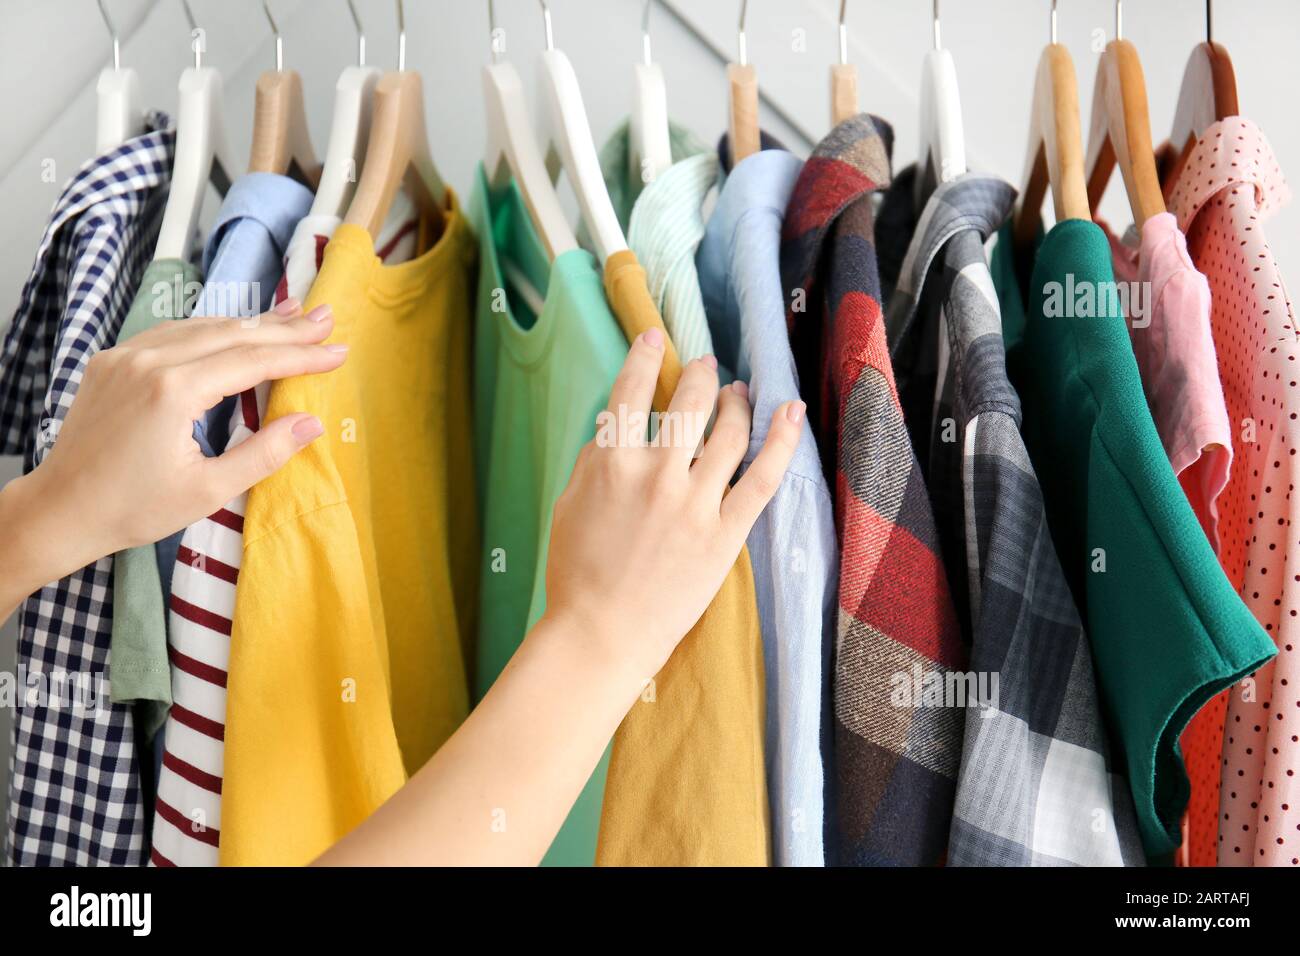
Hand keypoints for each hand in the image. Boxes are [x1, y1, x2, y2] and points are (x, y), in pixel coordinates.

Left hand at [0, 299, 345, 618]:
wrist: (61, 510)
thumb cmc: (134, 509)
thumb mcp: (209, 491)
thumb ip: (264, 453)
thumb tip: (312, 423)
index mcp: (173, 392)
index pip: (252, 361)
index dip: (300, 355)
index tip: (337, 351)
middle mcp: (148, 361)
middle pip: (232, 334)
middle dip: (284, 328)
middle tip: (326, 319)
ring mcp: (126, 356)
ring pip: (202, 326)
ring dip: (251, 322)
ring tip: (292, 316)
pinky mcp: (112, 360)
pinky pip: (171, 332)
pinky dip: (211, 328)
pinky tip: (235, 328)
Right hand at [318, 331, 801, 865]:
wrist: (600, 636)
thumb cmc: (575, 574)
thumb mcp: (569, 505)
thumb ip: (594, 460)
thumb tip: (617, 426)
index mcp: (611, 463)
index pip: (631, 394)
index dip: (644, 358)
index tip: (655, 340)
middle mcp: (656, 473)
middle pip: (688, 404)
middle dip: (699, 375)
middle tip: (707, 365)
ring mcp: (695, 502)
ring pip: (728, 432)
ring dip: (736, 402)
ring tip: (739, 391)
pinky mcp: (726, 533)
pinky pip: (762, 477)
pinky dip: (781, 440)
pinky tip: (790, 412)